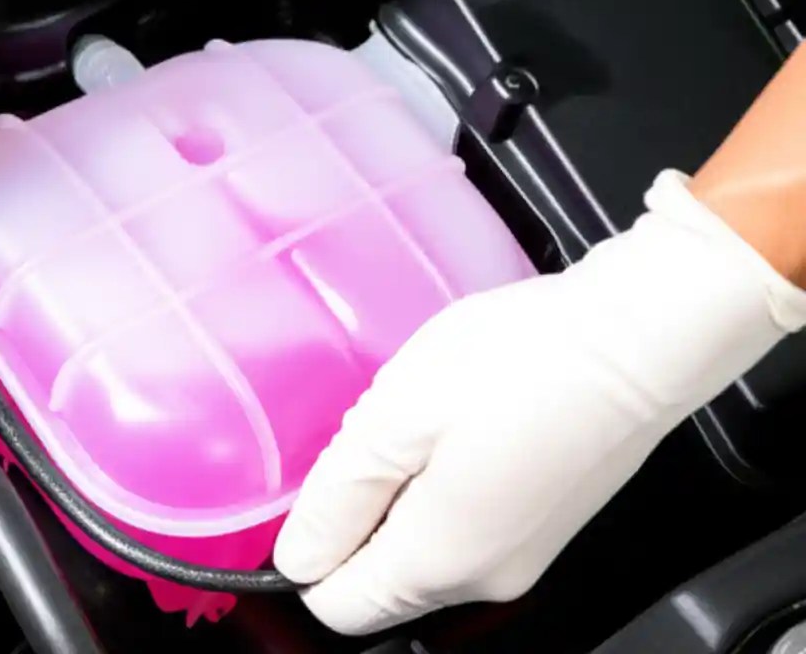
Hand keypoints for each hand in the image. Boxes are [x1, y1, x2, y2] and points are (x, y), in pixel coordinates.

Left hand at [274, 171, 805, 634]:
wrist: (642, 333)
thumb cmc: (524, 362)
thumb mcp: (397, 419)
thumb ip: (337, 499)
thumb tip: (295, 559)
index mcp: (436, 563)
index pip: (337, 606)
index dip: (307, 551)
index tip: (314, 489)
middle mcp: (484, 580)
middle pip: (380, 582)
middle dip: (355, 519)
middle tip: (374, 437)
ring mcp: (522, 555)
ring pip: (421, 551)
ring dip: (399, 497)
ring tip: (421, 422)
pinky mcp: (544, 523)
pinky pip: (464, 526)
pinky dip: (441, 487)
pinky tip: (457, 424)